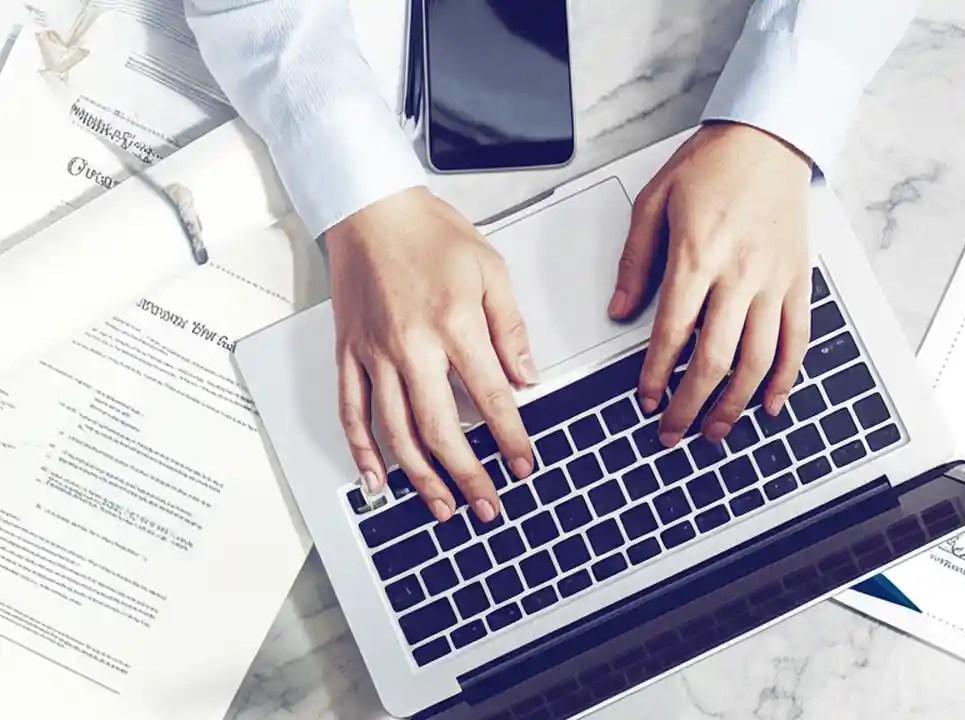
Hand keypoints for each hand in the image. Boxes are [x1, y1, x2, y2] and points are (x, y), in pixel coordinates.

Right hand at [328, 187, 536, 523]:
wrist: (370, 206)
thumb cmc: (430, 232)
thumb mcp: (491, 270)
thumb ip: (509, 328)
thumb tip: (526, 376)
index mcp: (453, 324)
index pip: (490, 397)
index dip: (510, 438)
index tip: (523, 465)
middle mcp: (411, 346)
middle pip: (440, 429)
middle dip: (467, 475)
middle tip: (487, 506)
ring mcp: (374, 354)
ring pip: (395, 432)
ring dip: (420, 477)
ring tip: (442, 507)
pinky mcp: (349, 353)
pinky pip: (352, 412)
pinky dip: (363, 451)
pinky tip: (377, 480)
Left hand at [609, 123, 813, 446]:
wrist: (768, 139)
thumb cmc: (710, 165)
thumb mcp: (653, 203)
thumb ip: (634, 262)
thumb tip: (617, 313)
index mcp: (697, 256)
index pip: (673, 334)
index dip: (657, 376)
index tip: (647, 399)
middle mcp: (739, 275)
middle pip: (715, 359)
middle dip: (691, 404)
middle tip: (673, 431)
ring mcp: (774, 282)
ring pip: (758, 360)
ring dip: (735, 404)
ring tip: (715, 430)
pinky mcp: (798, 282)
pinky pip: (797, 341)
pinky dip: (785, 378)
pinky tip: (770, 404)